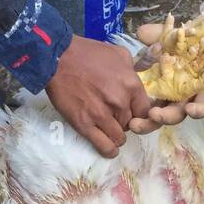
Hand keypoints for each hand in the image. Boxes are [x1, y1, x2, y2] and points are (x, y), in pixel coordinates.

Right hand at [45, 36, 150, 156]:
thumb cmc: (88, 53)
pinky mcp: (86, 125)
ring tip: (108, 129)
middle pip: (131, 124)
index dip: (138, 114)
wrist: (58, 59)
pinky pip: (105, 146)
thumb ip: (132, 70)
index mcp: (131, 85)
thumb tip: (137, 79)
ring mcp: (103, 116)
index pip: (145, 112)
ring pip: (119, 137)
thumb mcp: (119, 54)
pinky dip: (109, 150)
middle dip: (124, 122)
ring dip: (115, 134)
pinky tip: (110, 149)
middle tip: (113, 115)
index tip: (131, 113)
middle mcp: (120, 103)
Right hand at [128, 22, 203, 134]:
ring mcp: (192, 98)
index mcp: (162, 86)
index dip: (134, 109)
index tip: (123, 114)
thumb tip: (139, 33)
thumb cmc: (197, 50)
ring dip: (166, 116)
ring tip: (155, 116)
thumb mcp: (174, 39)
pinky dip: (198, 109)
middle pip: (158, 115)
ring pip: (178, 114)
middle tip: (134, 125)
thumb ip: (157, 36)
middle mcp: (175, 97)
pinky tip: (192, 110)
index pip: (145, 100)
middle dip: (146, 122)